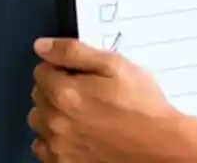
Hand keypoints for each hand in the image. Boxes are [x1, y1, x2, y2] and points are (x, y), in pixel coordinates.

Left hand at [28, 37, 181, 162]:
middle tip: (86, 91)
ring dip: (53, 113)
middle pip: (38, 95)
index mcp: (65, 93)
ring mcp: (58, 145)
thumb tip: (43, 46)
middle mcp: (55, 121)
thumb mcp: (115, 66)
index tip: (80, 72)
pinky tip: (77, 133)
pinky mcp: (63, 162)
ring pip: (39, 121)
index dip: (61, 66)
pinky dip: (54, 138)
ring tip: (82, 113)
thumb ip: (75, 52)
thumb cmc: (142, 107)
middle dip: (56, 88)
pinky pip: (43, 147)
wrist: (157, 146)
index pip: (41, 70)